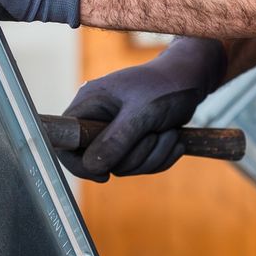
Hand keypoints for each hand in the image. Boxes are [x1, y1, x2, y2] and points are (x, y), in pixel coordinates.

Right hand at [56, 37, 226, 180]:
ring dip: (152, 155)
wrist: (190, 81)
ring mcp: (114, 132)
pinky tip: (172, 137)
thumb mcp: (142, 113)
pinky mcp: (132, 142)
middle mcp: (97, 119)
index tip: (104, 174)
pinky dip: (160, 157)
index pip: (66, 141)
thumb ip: (117, 139)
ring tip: (167, 131)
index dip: (78, 163)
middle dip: (134, 156)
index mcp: (89, 104)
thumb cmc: (165, 87)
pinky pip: (139, 166)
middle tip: (154, 133)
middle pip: (99, 161)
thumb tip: (92, 166)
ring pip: (123, 166)